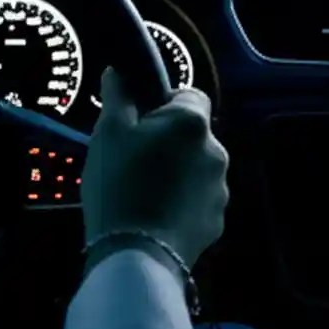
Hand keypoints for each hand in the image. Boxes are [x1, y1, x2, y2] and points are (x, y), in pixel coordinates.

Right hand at [81, 68, 228, 267]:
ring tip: (143, 193)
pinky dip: (182, 203)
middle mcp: (216, 150)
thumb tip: (119, 73)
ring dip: (178, 173)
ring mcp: (220, 189)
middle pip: (193, 134)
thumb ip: (118, 96)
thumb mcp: (107, 134)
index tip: (139, 122)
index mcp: (192, 122)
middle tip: (134, 160)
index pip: (190, 94)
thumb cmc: (119, 185)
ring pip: (197, 168)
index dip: (164, 103)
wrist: (136, 254)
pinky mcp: (217, 221)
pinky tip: (155, 216)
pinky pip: (198, 201)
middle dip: (170, 142)